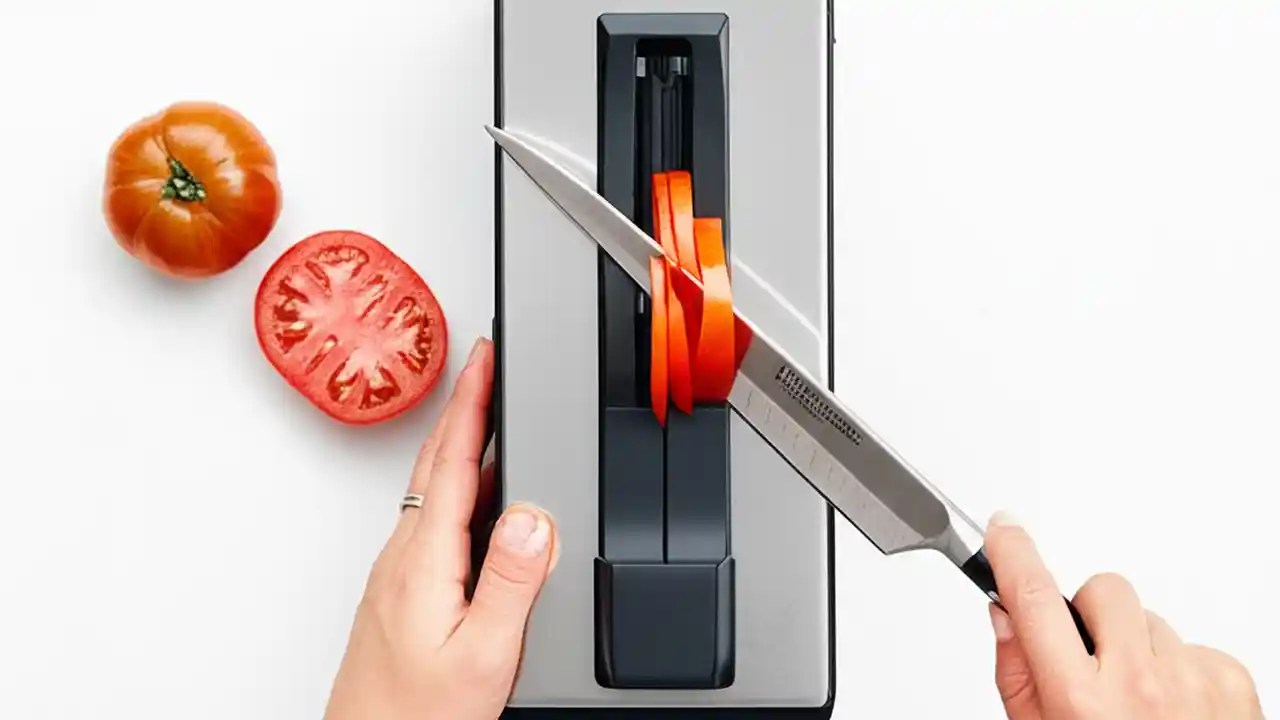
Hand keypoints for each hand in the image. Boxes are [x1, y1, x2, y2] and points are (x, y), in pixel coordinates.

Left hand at [324, 337, 559, 719]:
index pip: (452, 460)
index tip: (485, 357)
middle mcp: (404, 557)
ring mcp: (398, 573)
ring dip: (459, 442)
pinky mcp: (401, 591)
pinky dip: (455, 485)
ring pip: (432, 489)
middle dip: (465, 405)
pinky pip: (432, 518)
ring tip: (489, 412)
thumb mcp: (483, 653)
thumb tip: (533, 515)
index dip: (471, 401)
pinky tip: (476, 495)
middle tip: (489, 364)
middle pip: (437, 463)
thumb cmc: (418, 715)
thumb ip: (511, 581)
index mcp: (426, 561)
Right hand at [984, 512, 1261, 718]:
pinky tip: (1174, 712)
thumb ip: (1019, 677)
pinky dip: (1179, 669)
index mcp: (1080, 700)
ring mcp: (1192, 678)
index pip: (1034, 599)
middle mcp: (1139, 684)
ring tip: (1139, 705)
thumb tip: (1006, 616)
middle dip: (1089, 616)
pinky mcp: (1232, 681)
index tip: (1004, 530)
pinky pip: (1193, 645)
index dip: (1012, 553)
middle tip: (1088, 663)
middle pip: (1101, 591)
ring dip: (1138, 648)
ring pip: (1150, 620)